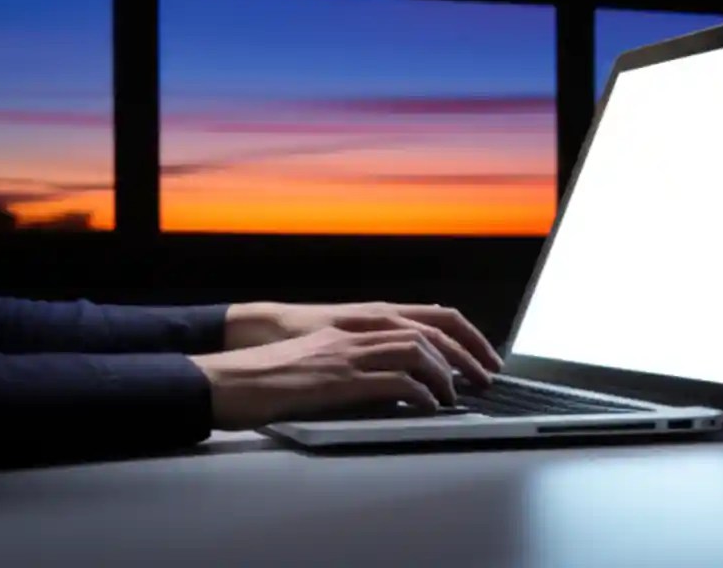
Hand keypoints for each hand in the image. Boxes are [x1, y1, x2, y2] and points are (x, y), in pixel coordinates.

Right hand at [224, 301, 501, 385]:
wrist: (237, 373)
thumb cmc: (279, 367)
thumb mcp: (329, 352)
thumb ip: (365, 355)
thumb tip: (400, 376)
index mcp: (361, 320)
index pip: (429, 316)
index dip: (464, 334)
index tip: (484, 355)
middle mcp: (360, 330)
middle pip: (430, 332)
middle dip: (465, 355)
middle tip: (485, 378)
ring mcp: (350, 352)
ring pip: (416, 352)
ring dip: (445, 374)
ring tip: (457, 394)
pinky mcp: (340, 378)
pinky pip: (393, 381)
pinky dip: (419, 392)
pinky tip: (429, 406)